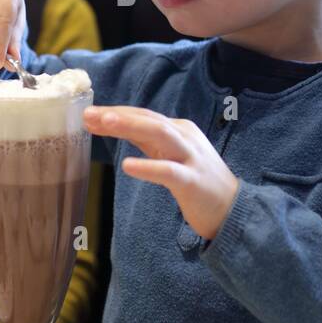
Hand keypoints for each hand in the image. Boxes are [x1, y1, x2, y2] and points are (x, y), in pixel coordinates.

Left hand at [83, 105, 239, 240]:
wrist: (233, 209)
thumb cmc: (197, 181)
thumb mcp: (170, 155)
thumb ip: (146, 141)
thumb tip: (113, 126)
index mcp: (179, 130)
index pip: (143, 115)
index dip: (116, 113)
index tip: (89, 115)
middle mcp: (185, 137)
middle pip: (149, 119)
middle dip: (118, 115)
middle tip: (89, 114)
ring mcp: (190, 158)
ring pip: (160, 134)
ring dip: (132, 126)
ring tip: (105, 123)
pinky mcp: (193, 181)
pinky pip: (169, 172)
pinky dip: (148, 167)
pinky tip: (127, 166)